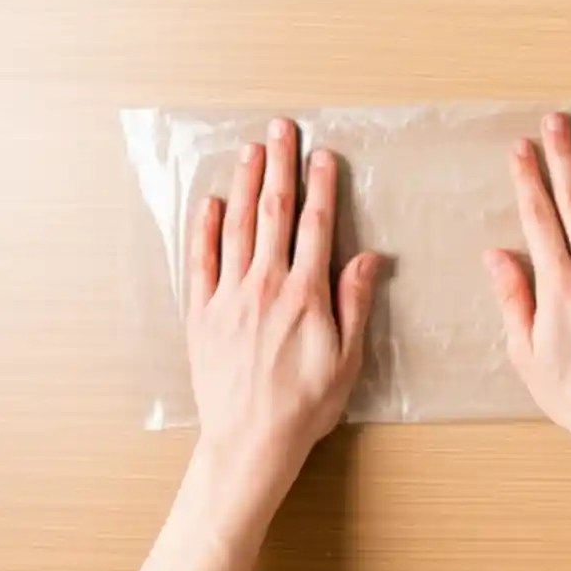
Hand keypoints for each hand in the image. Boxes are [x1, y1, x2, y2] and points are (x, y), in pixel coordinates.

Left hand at [185, 117, 379, 473]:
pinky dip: (205, 229)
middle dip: (279, 168)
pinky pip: (202, 261)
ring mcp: (229, 298)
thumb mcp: (347, 359)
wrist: (251, 440)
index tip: (322, 156)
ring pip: (236, 228)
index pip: (315, 227)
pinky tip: (210, 203)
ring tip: (250, 151)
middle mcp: (265, 286)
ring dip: (244, 185)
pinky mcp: (203, 314)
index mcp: (305, 295)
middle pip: (273, 214)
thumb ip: (355, 303)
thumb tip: (368, 258)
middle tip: (281, 130)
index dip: (320, 187)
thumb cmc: (306, 405)